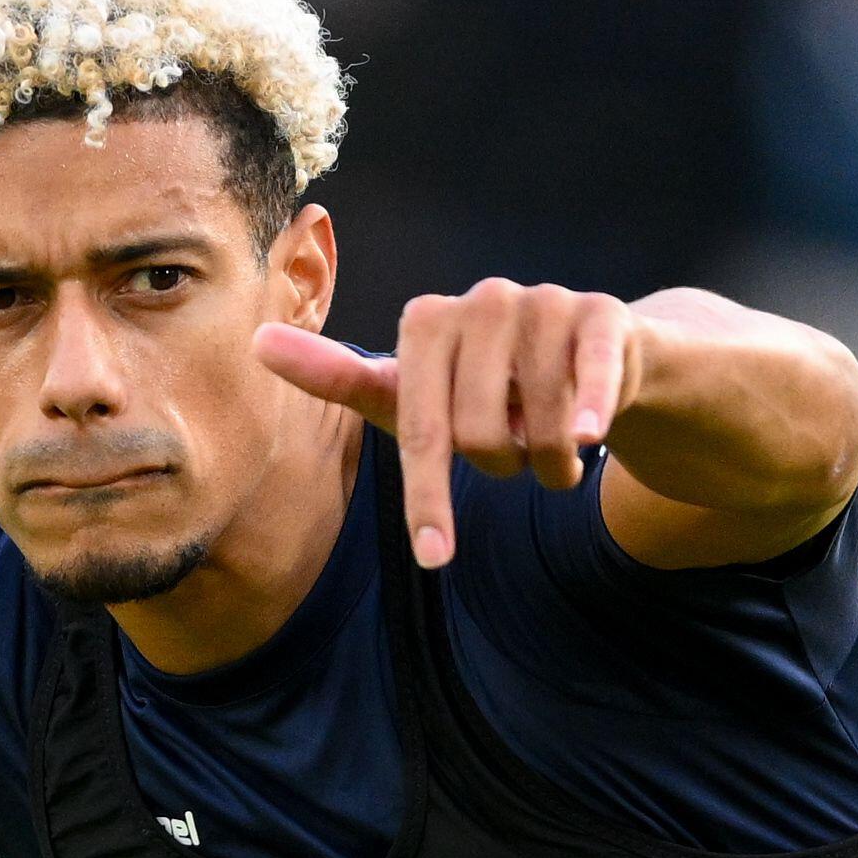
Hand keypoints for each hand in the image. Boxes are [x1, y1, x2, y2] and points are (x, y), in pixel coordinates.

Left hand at [253, 282, 638, 568]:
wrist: (595, 357)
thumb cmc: (489, 386)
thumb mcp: (413, 392)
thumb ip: (340, 376)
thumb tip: (257, 340)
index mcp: (425, 321)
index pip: (421, 432)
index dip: (429, 501)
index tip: (435, 558)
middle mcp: (482, 300)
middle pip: (480, 436)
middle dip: (502, 469)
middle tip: (515, 453)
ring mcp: (544, 303)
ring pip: (540, 426)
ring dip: (554, 464)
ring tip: (558, 443)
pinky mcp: (600, 316)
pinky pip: (590, 379)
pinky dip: (590, 414)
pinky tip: (592, 436)